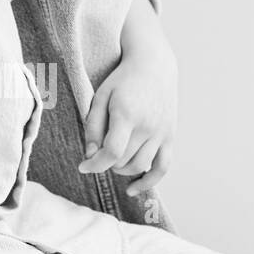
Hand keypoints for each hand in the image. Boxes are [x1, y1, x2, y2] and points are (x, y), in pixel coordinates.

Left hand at [78, 42, 176, 194]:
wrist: (154, 65)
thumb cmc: (122, 80)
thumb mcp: (101, 97)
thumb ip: (93, 127)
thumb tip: (90, 155)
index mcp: (127, 114)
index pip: (111, 152)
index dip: (94, 165)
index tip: (83, 166)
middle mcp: (147, 126)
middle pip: (123, 161)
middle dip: (105, 163)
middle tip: (97, 155)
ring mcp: (161, 132)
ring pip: (140, 166)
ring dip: (122, 170)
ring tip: (112, 160)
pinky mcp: (170, 136)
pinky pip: (163, 167)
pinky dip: (149, 181)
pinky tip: (132, 188)